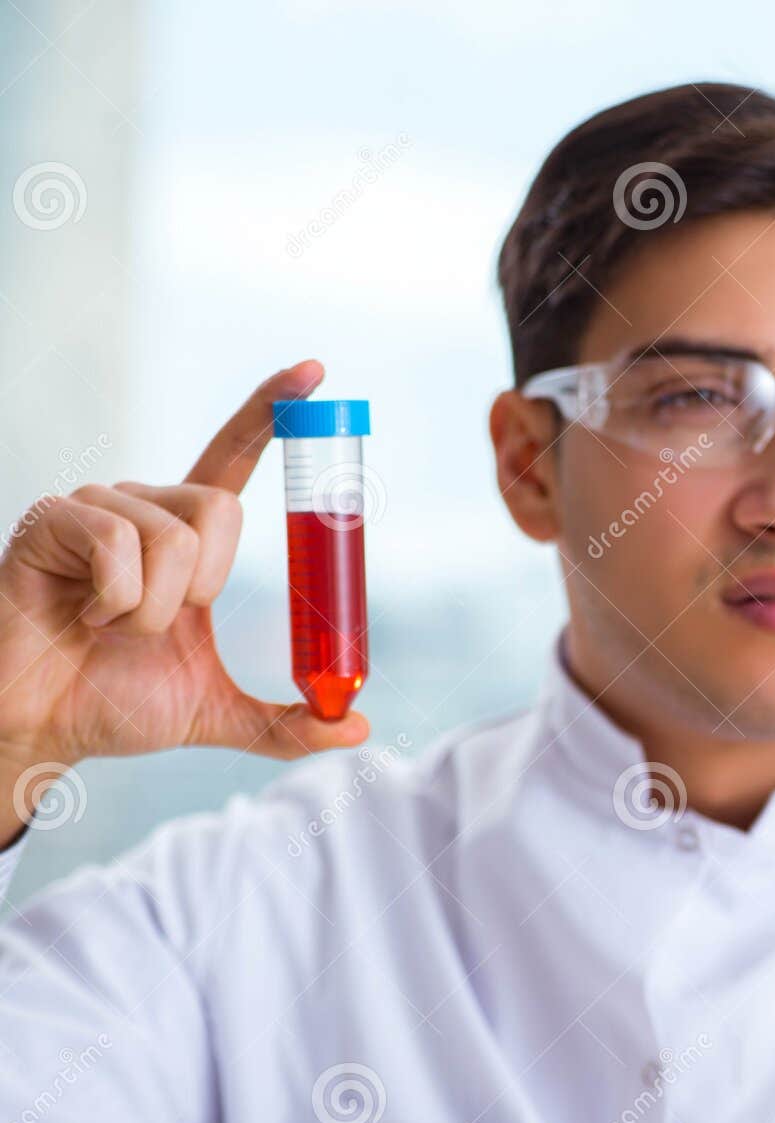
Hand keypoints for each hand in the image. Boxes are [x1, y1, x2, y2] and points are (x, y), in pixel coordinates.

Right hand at [0, 361, 368, 843]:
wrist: (45, 729)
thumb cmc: (116, 703)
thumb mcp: (217, 714)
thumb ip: (286, 724)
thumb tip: (358, 729)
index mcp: (188, 534)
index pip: (234, 455)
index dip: (270, 409)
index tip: (314, 370)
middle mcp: (144, 506)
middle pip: (221, 508)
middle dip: (206, 585)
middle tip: (163, 623)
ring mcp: (94, 508)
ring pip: (173, 537)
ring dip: (154, 609)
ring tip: (111, 626)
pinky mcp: (50, 521)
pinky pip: (118, 545)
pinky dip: (115, 600)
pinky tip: (82, 615)